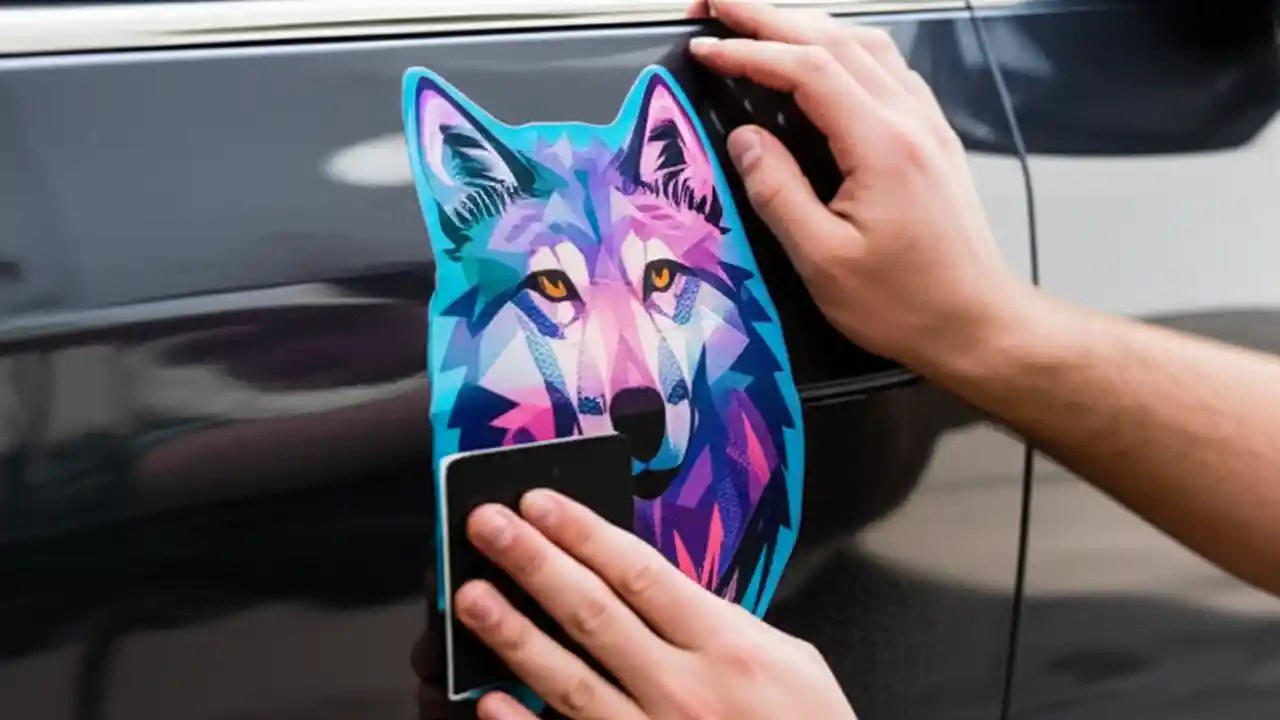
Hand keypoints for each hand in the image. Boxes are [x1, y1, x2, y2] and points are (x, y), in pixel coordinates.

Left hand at [455, 490, 857, 719]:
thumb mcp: (790, 661)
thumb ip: (725, 623)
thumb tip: (658, 590)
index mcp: (727, 647)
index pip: (639, 572)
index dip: (583, 531)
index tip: (539, 502)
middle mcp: (685, 690)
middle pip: (593, 612)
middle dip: (533, 562)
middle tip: (486, 525)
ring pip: (568, 680)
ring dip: (513, 635)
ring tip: (470, 597)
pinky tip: (486, 699)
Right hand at [690, 0, 1036, 375]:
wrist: (976, 323)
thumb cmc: (905, 303)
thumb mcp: (822, 260)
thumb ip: (777, 192)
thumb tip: (743, 141)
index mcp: (881, 145)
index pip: (806, 68)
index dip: (748, 51)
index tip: (704, 49)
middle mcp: (909, 120)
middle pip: (835, 38)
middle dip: (768, 14)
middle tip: (717, 3)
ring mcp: (926, 125)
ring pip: (865, 44)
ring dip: (807, 24)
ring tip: (759, 22)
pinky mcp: (932, 139)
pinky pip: (887, 68)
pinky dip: (844, 48)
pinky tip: (822, 58)